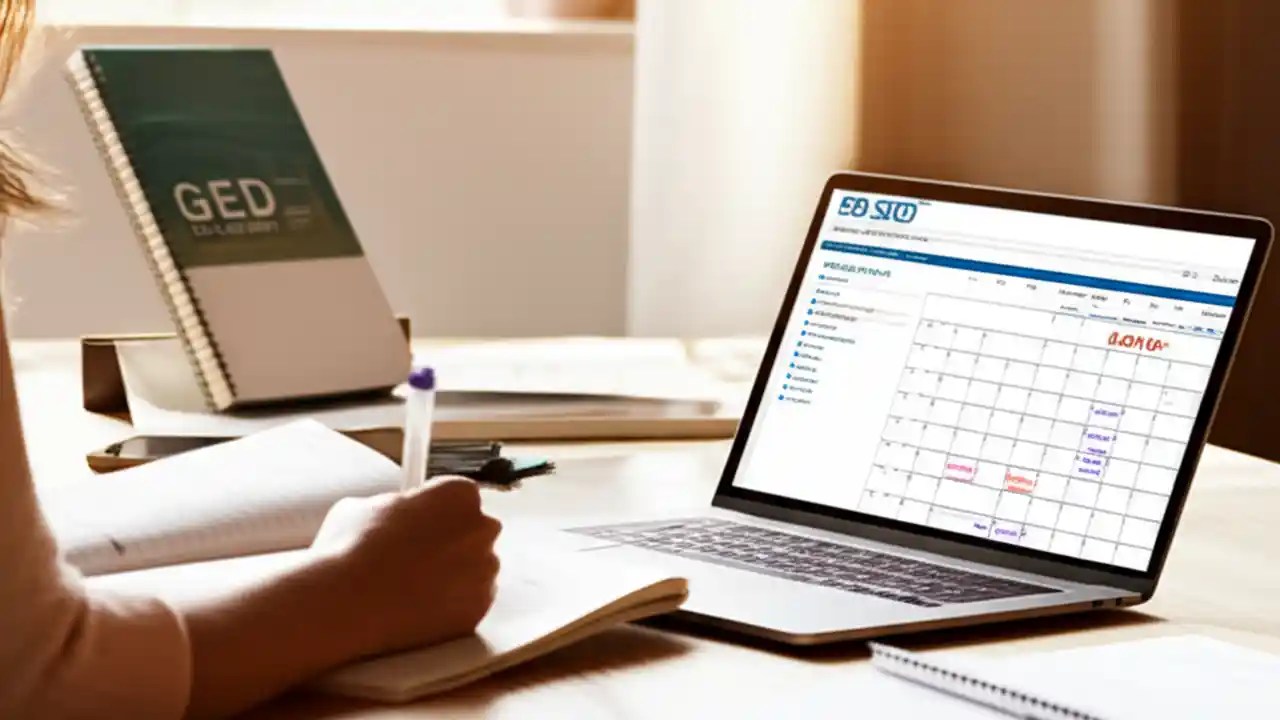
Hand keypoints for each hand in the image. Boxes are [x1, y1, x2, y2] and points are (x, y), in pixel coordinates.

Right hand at [311, 477, 501, 656]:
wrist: (348, 605)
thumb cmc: (351, 549)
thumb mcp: (361, 506)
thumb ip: (392, 505)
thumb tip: (391, 513)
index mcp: (458, 493)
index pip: (457, 497)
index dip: (434, 512)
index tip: (418, 524)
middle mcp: (482, 528)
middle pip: (473, 532)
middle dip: (450, 542)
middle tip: (414, 559)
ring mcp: (486, 570)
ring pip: (475, 570)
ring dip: (453, 576)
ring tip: (410, 588)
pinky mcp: (480, 608)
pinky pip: (470, 603)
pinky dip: (451, 606)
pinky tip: (418, 608)